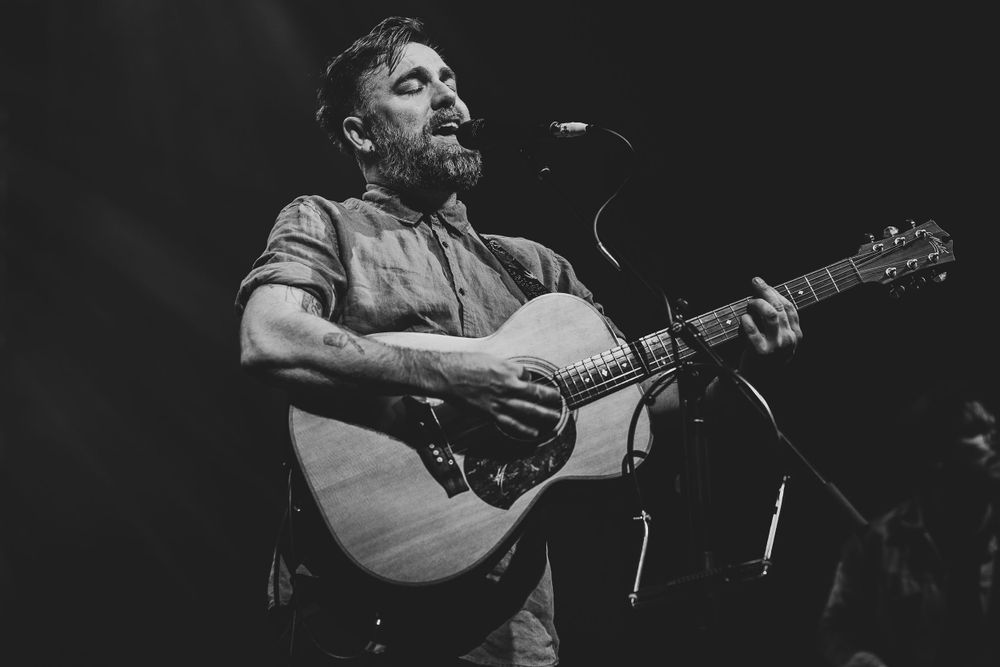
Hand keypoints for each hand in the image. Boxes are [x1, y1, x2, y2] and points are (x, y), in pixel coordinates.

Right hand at [444, 352, 562, 439]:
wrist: (448, 375)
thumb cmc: (465, 363)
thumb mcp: (489, 358)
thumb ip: (504, 367)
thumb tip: (513, 373)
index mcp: (508, 369)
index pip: (527, 375)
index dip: (528, 378)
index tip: (529, 380)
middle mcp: (508, 386)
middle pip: (535, 393)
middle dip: (550, 397)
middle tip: (561, 400)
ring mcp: (500, 401)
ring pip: (528, 410)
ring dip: (544, 415)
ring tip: (555, 418)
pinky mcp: (491, 413)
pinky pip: (511, 424)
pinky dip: (524, 429)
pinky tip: (534, 433)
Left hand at [739, 276, 801, 372]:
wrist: (756, 383)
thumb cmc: (764, 358)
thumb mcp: (778, 341)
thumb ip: (777, 322)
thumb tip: (764, 294)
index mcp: (796, 335)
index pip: (789, 307)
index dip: (775, 292)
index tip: (762, 283)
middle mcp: (788, 340)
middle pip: (779, 307)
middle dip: (765, 291)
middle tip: (754, 283)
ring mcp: (775, 346)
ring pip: (769, 313)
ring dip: (756, 304)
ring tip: (749, 305)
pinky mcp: (760, 352)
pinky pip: (751, 327)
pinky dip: (744, 320)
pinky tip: (742, 322)